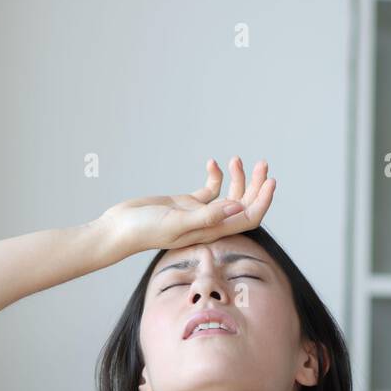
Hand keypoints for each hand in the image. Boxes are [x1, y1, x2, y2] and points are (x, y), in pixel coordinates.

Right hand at [96, 156, 275, 258]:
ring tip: (237, 159)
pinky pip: (210, 189)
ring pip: (229, 196)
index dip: (263, 201)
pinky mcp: (187, 203)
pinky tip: (212, 163)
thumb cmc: (144, 230)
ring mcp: (199, 213)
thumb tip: (236, 207)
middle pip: (243, 205)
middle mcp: (209, 224)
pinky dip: (215, 175)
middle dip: (255, 185)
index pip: (248, 218)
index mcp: (212, 232)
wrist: (120, 228)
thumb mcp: (176, 222)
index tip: (270, 180)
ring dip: (237, 178)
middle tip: (261, 163)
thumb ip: (206, 216)